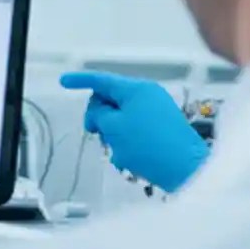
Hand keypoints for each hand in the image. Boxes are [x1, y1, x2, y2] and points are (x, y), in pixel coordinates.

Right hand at [59, 71, 209, 192]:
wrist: (185, 169)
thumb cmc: (148, 146)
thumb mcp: (114, 128)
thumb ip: (99, 114)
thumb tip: (101, 111)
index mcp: (136, 89)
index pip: (102, 80)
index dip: (80, 80)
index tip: (64, 82)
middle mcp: (148, 94)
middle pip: (111, 98)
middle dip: (99, 115)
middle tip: (97, 134)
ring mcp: (157, 110)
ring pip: (121, 116)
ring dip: (112, 132)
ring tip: (118, 150)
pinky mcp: (162, 127)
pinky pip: (135, 128)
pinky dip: (126, 140)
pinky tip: (130, 157)